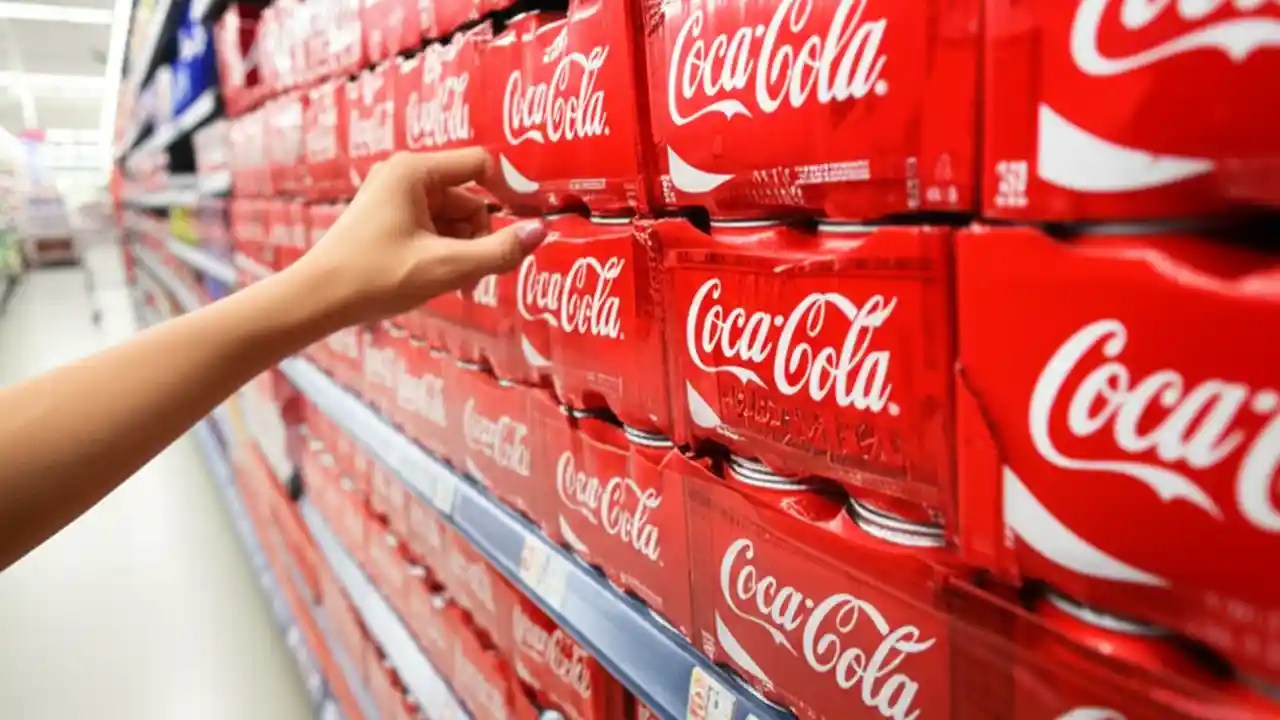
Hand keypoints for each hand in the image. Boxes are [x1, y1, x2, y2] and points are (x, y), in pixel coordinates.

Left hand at [295, 148, 546, 326]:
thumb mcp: (445, 267)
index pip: (482, 165)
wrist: (316, 300)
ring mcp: (396, 197)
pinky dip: (445, 254)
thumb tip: (542, 233)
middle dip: (480, 238)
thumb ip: (498, 251)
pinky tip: (439, 280)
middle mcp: (405, 176)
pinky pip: (435, 229)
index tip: (527, 224)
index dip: (510, 191)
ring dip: (464, 251)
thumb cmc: (374, 277)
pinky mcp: (390, 219)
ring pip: (455, 220)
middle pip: (470, 199)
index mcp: (415, 171)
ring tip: (455, 284)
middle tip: (474, 277)